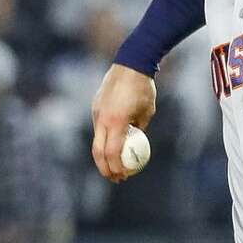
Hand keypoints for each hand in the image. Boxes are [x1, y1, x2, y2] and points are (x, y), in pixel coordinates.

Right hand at [91, 62, 157, 182]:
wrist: (130, 64)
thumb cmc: (144, 89)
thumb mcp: (147, 113)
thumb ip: (139, 129)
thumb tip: (136, 145)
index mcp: (116, 121)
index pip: (113, 152)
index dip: (116, 167)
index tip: (123, 176)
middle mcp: (102, 118)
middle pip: (98, 151)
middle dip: (105, 168)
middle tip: (115, 178)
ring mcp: (96, 112)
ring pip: (97, 140)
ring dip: (103, 156)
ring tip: (113, 166)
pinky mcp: (95, 107)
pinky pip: (98, 128)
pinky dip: (104, 141)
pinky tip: (112, 146)